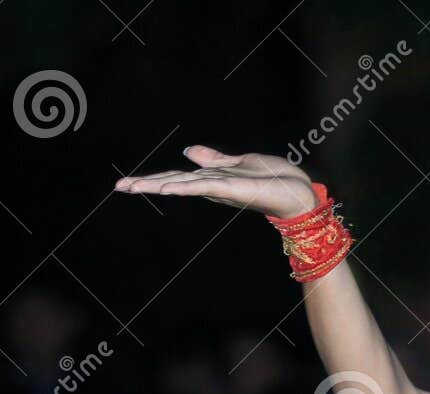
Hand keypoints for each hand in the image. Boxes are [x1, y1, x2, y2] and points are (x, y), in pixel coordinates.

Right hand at [114, 146, 317, 217]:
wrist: (298, 192)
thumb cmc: (274, 179)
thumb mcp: (238, 163)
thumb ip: (212, 159)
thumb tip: (187, 151)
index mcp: (212, 179)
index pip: (177, 177)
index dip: (153, 178)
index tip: (127, 182)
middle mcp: (213, 186)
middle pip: (173, 182)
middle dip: (145, 184)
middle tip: (117, 186)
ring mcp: (221, 188)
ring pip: (182, 185)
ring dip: (156, 185)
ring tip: (130, 186)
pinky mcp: (231, 188)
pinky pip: (202, 186)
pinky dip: (184, 187)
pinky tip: (165, 188)